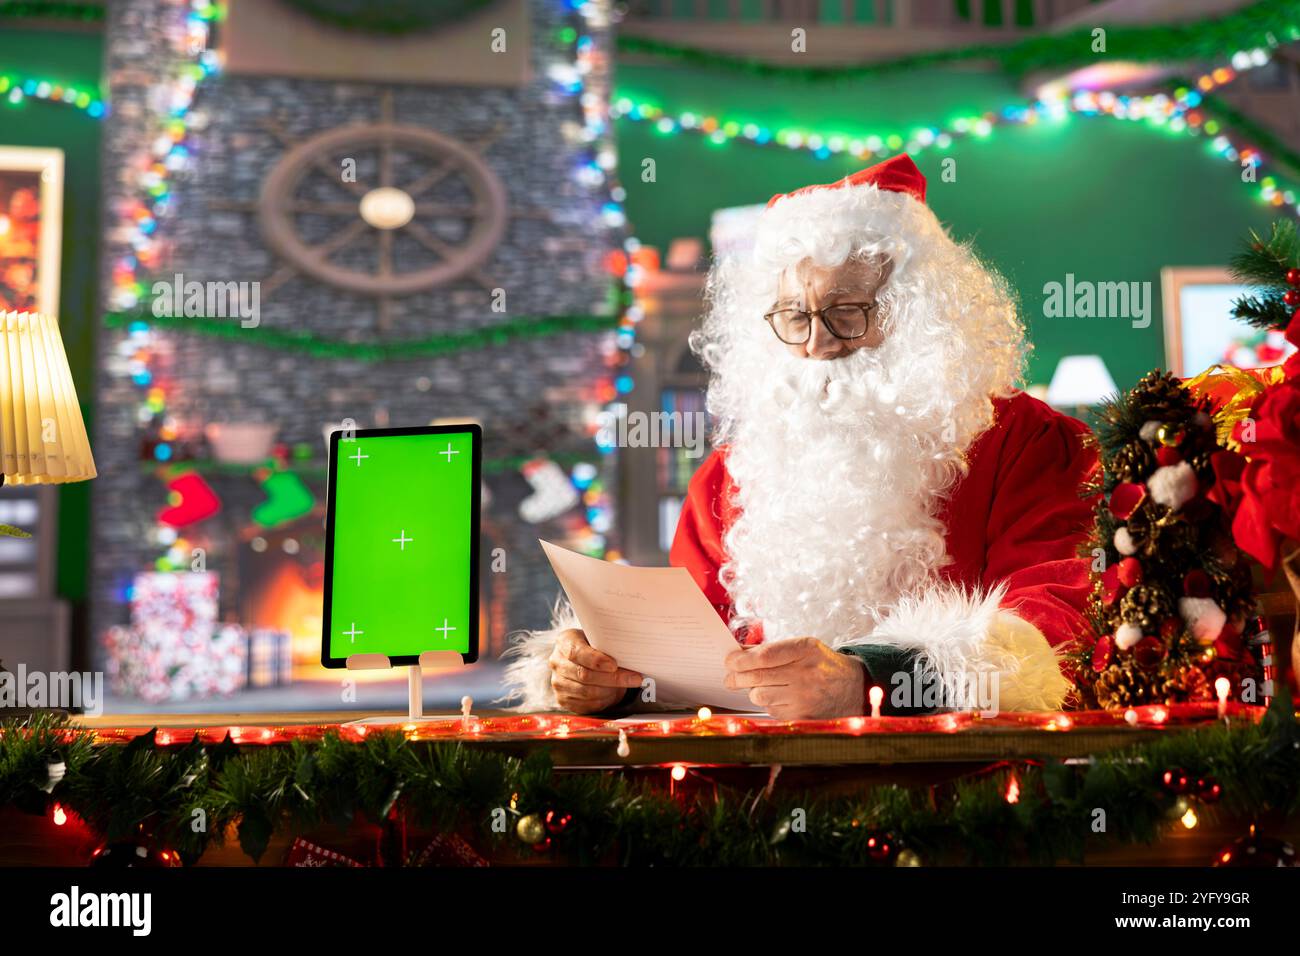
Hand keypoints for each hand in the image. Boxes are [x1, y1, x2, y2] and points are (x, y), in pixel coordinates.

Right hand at [549, 628, 643, 714]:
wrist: (581, 661)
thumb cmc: (594, 647)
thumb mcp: (598, 638)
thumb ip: (608, 644)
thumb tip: (632, 653)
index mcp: (565, 642)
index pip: (576, 652)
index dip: (596, 660)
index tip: (614, 665)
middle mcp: (557, 662)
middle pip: (584, 675)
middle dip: (613, 678)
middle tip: (634, 678)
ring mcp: (558, 683)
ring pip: (587, 692)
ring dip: (610, 691)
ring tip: (626, 685)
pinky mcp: (563, 700)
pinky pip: (586, 705)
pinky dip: (604, 701)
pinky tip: (614, 693)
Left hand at [724, 637, 864, 719]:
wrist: (854, 688)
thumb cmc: (821, 664)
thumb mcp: (803, 647)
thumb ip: (772, 649)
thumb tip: (738, 653)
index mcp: (805, 650)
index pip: (765, 656)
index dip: (741, 660)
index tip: (729, 661)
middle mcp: (806, 674)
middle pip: (758, 678)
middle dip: (736, 677)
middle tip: (729, 678)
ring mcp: (804, 698)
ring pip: (760, 696)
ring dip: (754, 691)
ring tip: (762, 686)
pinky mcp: (802, 717)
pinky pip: (771, 710)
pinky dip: (769, 704)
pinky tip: (779, 697)